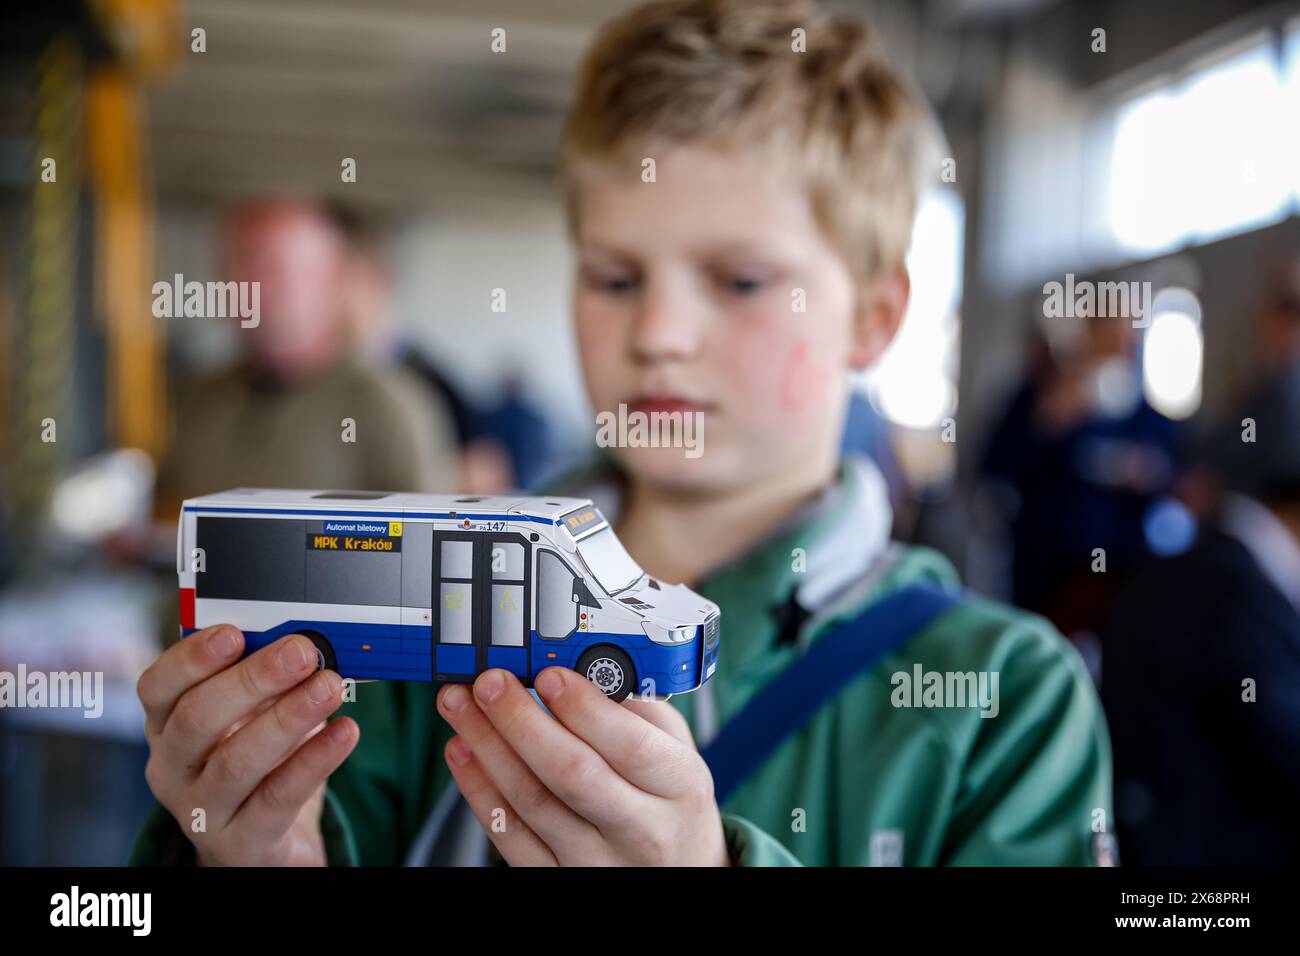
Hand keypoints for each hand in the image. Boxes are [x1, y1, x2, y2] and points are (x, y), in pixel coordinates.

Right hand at [136, 625, 359, 864]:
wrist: (266, 841)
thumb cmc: (258, 759)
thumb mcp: (252, 715)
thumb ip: (266, 681)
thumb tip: (302, 644)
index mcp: (167, 724)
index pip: (157, 687)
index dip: (191, 659)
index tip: (233, 633)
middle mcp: (172, 767)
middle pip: (197, 720)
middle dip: (253, 681)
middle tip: (302, 653)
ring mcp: (200, 809)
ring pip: (236, 762)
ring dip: (288, 718)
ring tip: (329, 687)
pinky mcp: (239, 842)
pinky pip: (276, 799)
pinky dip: (314, 761)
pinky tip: (344, 732)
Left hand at [436, 666, 729, 865]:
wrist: (679, 869)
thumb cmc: (670, 800)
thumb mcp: (676, 747)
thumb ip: (635, 708)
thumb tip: (575, 666)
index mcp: (680, 786)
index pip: (630, 746)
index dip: (584, 708)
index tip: (549, 674)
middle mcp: (641, 830)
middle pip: (573, 775)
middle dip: (522, 721)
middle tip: (490, 682)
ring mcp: (597, 861)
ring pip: (532, 803)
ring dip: (488, 747)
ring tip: (461, 704)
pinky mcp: (558, 878)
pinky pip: (509, 836)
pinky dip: (478, 789)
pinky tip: (463, 751)